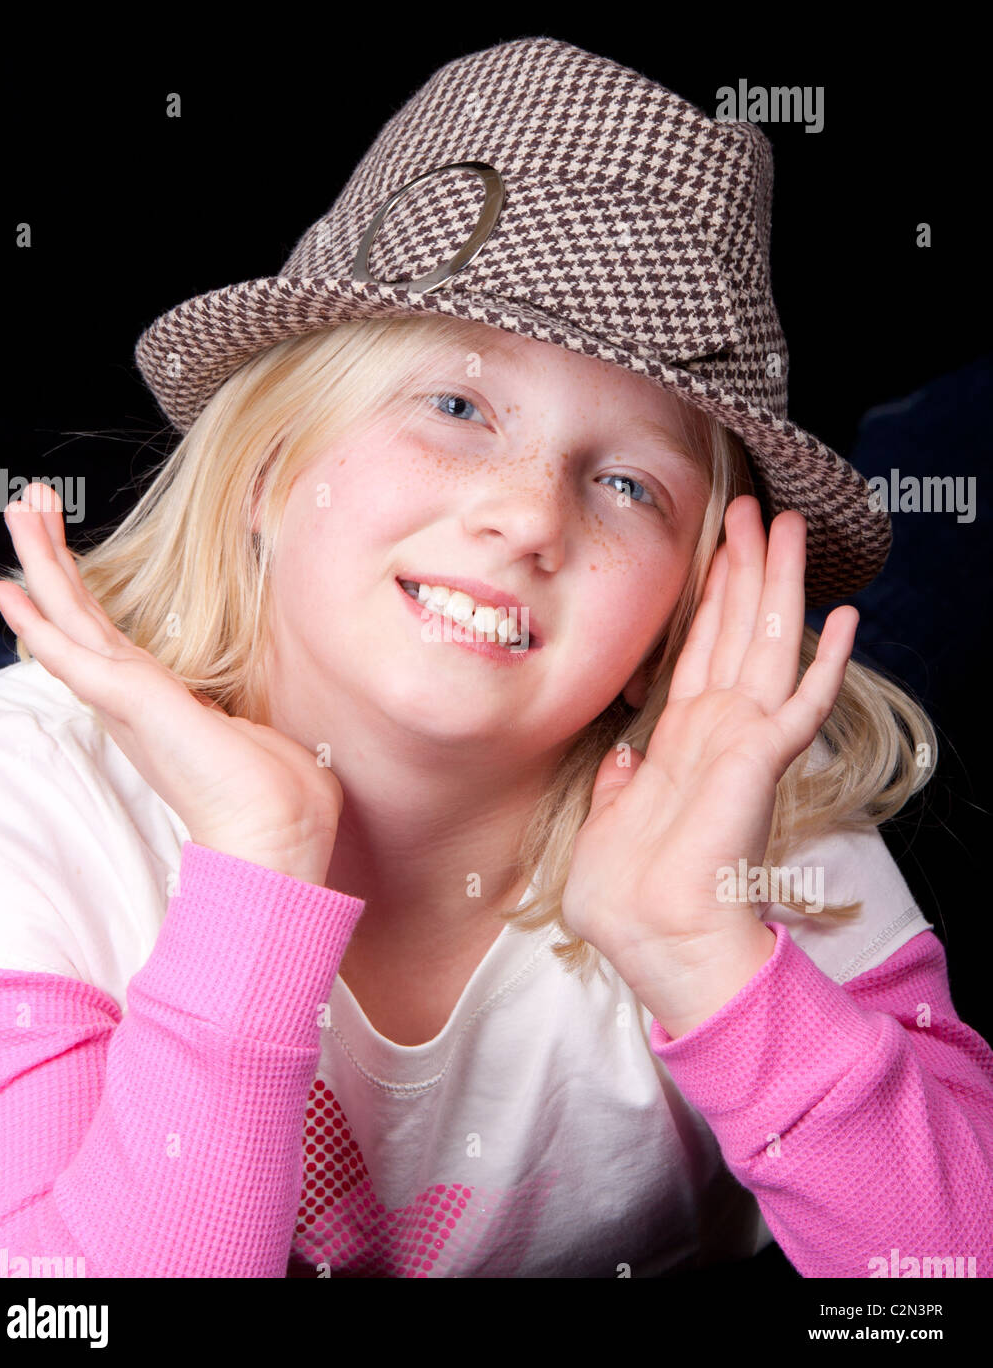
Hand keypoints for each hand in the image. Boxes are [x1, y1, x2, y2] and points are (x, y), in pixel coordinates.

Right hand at [0, 484, 342, 882]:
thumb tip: (259, 719)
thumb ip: (242, 716)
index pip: (107, 636)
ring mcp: (129, 705)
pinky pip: (75, 661)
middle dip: (52, 558)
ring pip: (71, 621)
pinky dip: (41, 630)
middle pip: (79, 616)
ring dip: (43, 567)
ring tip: (20, 512)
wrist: (276, 837)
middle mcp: (133, 701)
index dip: (80, 594)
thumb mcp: (257, 733)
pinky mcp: (135, 707)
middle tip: (28, 503)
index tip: (58, 554)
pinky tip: (12, 596)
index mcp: (157, 703)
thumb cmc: (277, 797)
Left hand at [561, 496, 857, 1026]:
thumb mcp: (604, 825)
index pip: (698, 654)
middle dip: (748, 570)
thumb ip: (619, 784)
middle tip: (760, 511)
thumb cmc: (628, 898)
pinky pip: (803, 701)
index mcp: (679, 743)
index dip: (709, 601)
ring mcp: (744, 742)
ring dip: (780, 585)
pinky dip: (827, 661)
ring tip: (791, 527)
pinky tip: (847, 617)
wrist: (656, 940)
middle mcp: (717, 732)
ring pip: (769, 644)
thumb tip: (623, 752)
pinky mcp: (762, 759)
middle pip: (737, 632)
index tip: (719, 552)